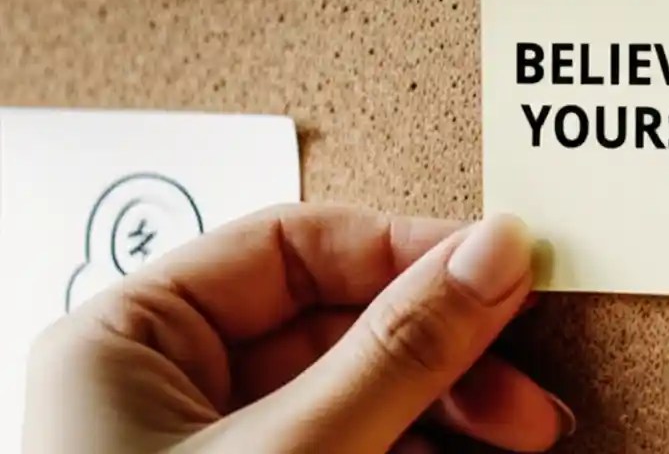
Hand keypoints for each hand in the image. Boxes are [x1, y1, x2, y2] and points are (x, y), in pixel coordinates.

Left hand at [24, 205, 574, 452]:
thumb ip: (400, 350)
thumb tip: (493, 255)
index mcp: (134, 338)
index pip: (294, 246)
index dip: (407, 247)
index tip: (502, 268)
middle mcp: (170, 386)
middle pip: (337, 321)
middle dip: (445, 350)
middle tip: (523, 382)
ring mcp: (216, 451)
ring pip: (356, 390)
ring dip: (449, 410)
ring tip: (523, 435)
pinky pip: (353, 449)